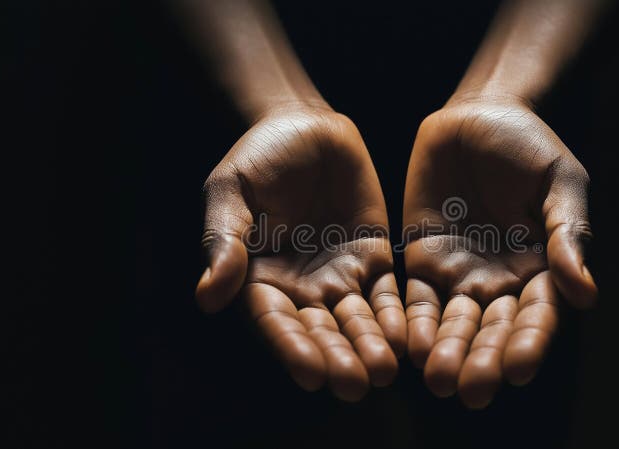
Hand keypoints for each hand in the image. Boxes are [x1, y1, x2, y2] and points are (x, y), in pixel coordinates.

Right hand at [196, 105, 405, 400]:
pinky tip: (409, 336)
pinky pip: (387, 294)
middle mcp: (300, 288)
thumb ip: (225, 241)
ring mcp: (338, 276)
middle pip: (320, 331)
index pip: (275, 322)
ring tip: (384, 370)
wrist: (304, 126)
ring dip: (369, 346)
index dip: (292, 347)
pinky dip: (397, 316)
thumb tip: (209, 297)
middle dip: (337, 358)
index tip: (310, 373)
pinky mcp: (372, 259)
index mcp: (259, 279)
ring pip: (356, 320)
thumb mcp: (231, 192)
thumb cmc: (258, 157)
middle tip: (355, 384)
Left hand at [403, 97, 596, 407]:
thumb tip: (585, 294)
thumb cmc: (529, 145)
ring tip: (437, 379)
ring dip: (447, 352)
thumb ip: (568, 235)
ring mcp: (462, 273)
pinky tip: (409, 346)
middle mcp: (502, 280)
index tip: (519, 368)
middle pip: (493, 329)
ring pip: (455, 323)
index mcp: (542, 267)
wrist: (478, 115)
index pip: (537, 314)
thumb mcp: (561, 182)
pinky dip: (415, 323)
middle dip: (483, 360)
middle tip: (471, 390)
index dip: (529, 342)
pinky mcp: (425, 260)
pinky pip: (418, 299)